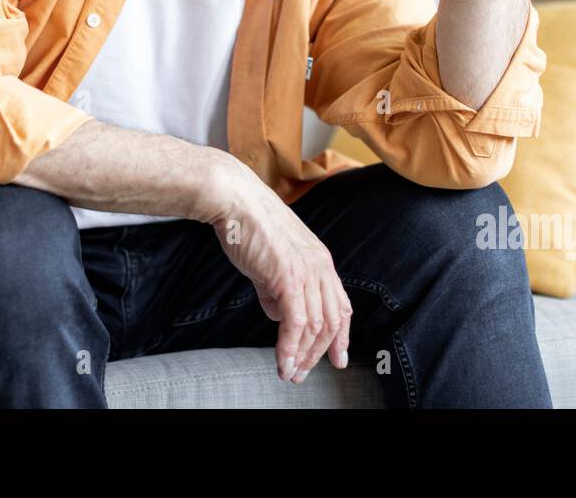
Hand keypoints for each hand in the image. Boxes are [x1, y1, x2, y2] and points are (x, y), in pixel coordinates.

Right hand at [208, 155, 351, 383]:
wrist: (235, 200)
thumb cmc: (248, 226)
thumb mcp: (270, 262)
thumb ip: (276, 289)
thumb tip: (278, 314)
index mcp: (320, 261)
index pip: (340, 305)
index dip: (341, 336)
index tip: (338, 359)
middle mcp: (320, 267)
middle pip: (330, 322)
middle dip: (318, 354)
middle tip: (302, 375)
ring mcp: (306, 272)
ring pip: (315, 327)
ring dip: (303, 356)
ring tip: (289, 374)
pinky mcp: (288, 277)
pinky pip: (295, 324)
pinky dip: (290, 348)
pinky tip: (282, 362)